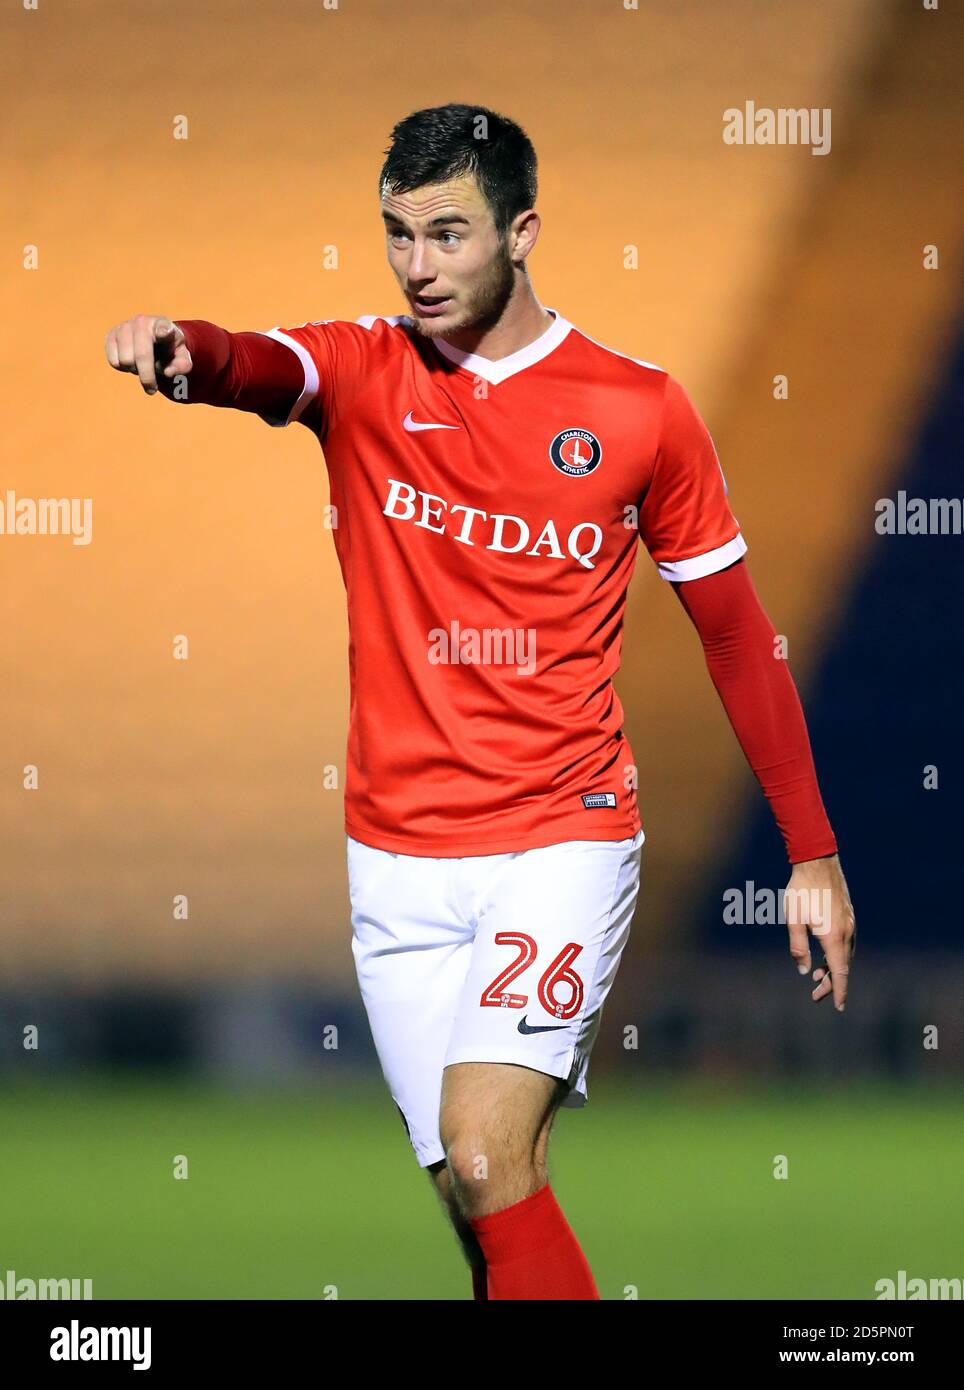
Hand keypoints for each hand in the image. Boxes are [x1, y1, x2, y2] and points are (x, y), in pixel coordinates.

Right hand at [104, 314, 191, 393]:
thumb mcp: (182, 357)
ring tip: (142, 365)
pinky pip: (114, 362)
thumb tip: (168, 373)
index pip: (162, 327)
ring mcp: (124, 327)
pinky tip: (131, 362)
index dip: (163, 331)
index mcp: (163, 324)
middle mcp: (142, 322)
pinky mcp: (111, 335)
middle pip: (141, 356)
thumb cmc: (169, 349)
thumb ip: (182, 366)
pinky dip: (123, 368)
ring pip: (125, 361)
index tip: (164, 333)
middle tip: (152, 390)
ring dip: (135, 370)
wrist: (153, 338)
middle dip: (147, 377)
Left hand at [784, 853, 855, 1010]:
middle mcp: (847, 932)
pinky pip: (846, 943)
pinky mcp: (848, 915)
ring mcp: (850, 923)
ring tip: (816, 976)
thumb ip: (798, 947)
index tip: (839, 1008)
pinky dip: (837, 955)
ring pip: (845, 954)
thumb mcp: (793, 920)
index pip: (840, 972)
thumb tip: (803, 970)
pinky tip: (825, 955)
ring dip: (834, 968)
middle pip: (843, 966)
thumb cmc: (802, 890)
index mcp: (834, 936)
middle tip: (815, 995)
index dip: (839, 991)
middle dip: (832, 983)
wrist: (818, 861)